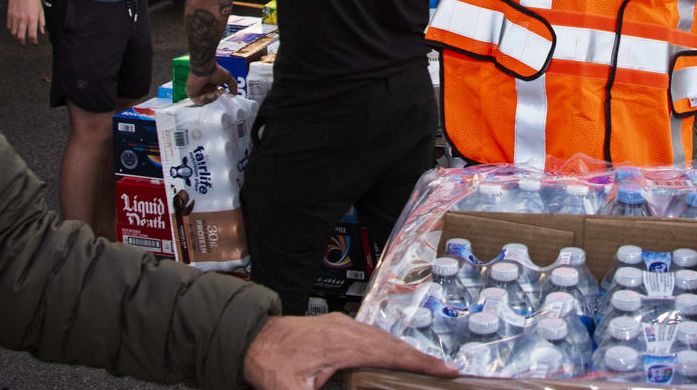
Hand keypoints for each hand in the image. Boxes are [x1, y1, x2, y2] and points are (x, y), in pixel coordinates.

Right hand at [7, 0, 44, 43]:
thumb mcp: (40, 10)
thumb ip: (41, 22)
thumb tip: (41, 32)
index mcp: (32, 19)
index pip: (32, 35)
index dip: (33, 42)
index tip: (34, 43)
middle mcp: (22, 20)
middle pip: (20, 37)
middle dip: (22, 43)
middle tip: (24, 45)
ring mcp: (15, 17)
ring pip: (13, 33)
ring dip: (17, 37)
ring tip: (20, 38)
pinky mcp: (9, 15)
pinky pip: (9, 26)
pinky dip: (12, 30)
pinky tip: (15, 30)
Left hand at [185, 64, 238, 104]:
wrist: (204, 68)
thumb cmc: (215, 71)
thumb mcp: (227, 78)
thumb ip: (232, 86)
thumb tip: (235, 95)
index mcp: (211, 85)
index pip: (215, 94)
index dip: (220, 95)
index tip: (223, 92)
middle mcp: (204, 88)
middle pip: (211, 99)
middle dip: (216, 97)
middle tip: (218, 92)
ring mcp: (197, 91)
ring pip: (205, 101)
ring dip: (211, 98)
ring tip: (213, 92)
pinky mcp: (191, 93)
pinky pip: (198, 101)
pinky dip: (204, 100)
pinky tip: (207, 94)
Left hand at [242, 314, 456, 389]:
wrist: (250, 337)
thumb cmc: (268, 362)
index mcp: (343, 343)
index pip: (391, 352)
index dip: (421, 362)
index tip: (445, 369)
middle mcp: (348, 329)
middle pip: (394, 343)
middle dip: (422, 357)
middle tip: (446, 370)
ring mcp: (343, 325)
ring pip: (384, 338)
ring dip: (406, 351)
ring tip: (426, 366)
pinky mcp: (337, 327)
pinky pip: (372, 335)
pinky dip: (389, 346)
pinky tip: (394, 356)